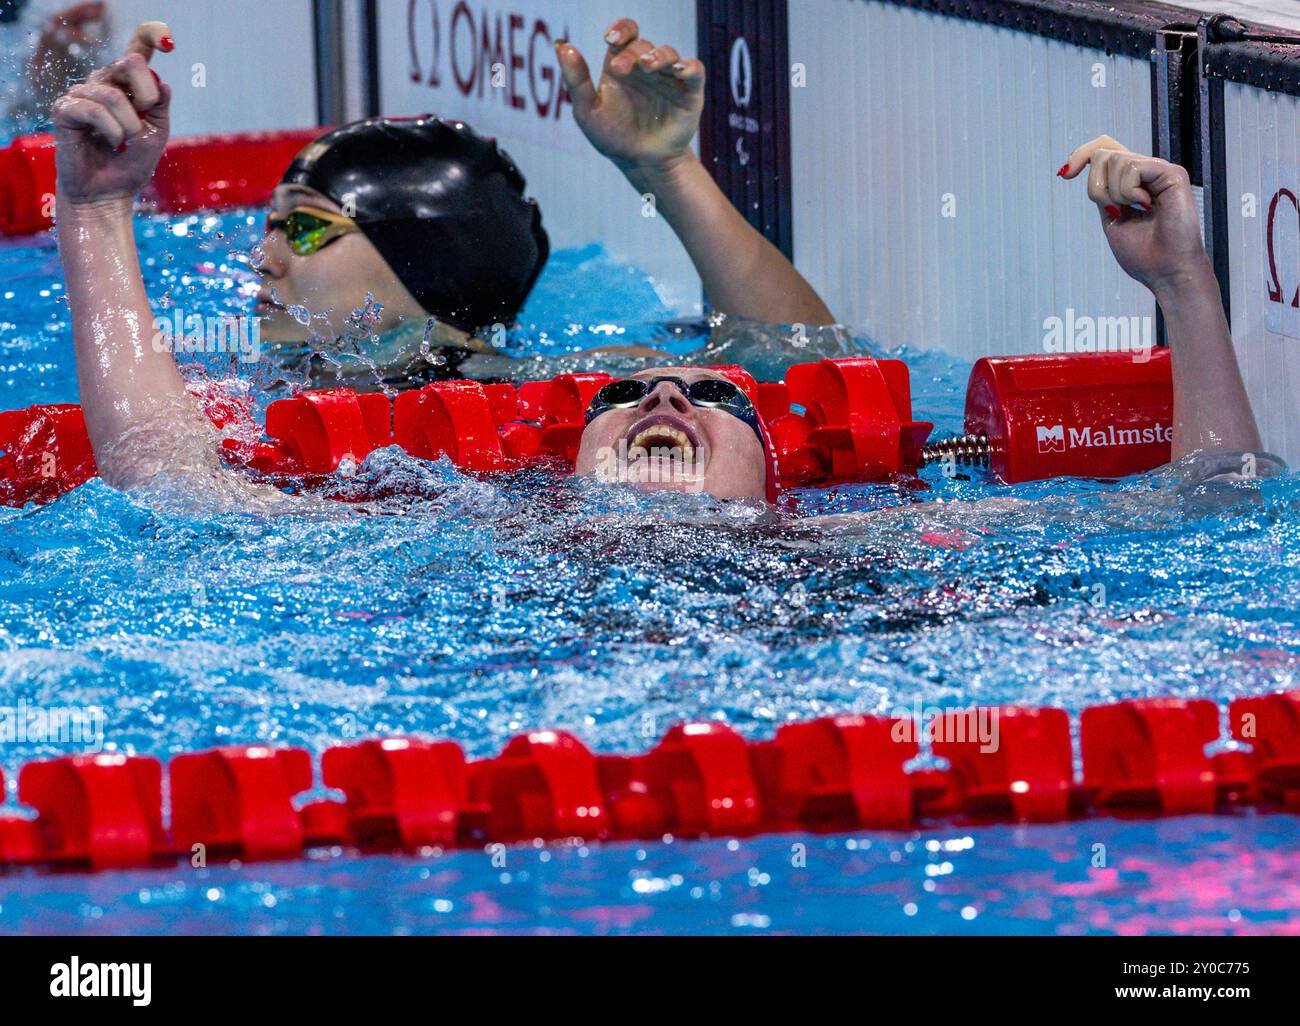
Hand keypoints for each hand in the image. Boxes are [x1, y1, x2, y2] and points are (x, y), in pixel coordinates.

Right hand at [51, 21, 173, 207]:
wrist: (108, 193)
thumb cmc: (131, 163)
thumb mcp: (155, 133)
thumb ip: (158, 106)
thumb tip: (161, 81)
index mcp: (127, 84)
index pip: (138, 48)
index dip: (152, 36)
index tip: (167, 40)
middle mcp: (103, 81)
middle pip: (131, 62)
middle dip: (146, 94)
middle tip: (142, 120)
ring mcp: (82, 92)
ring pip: (113, 94)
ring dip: (128, 126)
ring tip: (124, 142)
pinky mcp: (65, 109)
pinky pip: (94, 110)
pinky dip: (111, 131)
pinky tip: (110, 143)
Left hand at [556, 18, 705, 174]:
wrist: (640, 163)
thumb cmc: (613, 136)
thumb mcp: (587, 110)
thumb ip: (576, 79)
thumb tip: (561, 45)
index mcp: (622, 65)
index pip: (625, 35)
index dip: (621, 29)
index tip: (611, 38)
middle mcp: (646, 68)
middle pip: (643, 45)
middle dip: (631, 53)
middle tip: (620, 70)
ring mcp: (669, 78)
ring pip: (668, 53)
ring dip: (658, 55)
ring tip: (647, 66)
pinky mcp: (689, 92)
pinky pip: (694, 70)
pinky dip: (688, 66)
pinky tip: (679, 69)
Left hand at [1059, 136, 1210, 294]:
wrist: (1167, 273)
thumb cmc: (1143, 254)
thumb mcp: (1111, 218)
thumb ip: (1101, 192)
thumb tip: (1078, 167)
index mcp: (1133, 181)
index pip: (1105, 148)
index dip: (1081, 154)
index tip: (1066, 174)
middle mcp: (1147, 171)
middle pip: (1102, 153)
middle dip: (1095, 186)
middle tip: (1112, 210)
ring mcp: (1160, 170)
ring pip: (1113, 159)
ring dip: (1112, 193)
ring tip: (1134, 211)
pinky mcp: (1173, 173)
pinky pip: (1132, 168)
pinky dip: (1128, 192)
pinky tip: (1145, 206)